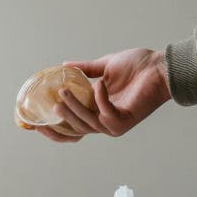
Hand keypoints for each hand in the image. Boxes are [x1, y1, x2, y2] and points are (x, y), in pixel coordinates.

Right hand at [36, 48, 171, 142]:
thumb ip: (86, 69)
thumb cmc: (138, 67)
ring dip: (74, 108)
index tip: (35, 125)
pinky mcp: (125, 121)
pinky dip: (100, 98)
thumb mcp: (105, 66)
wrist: (160, 66)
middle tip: (53, 101)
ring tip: (65, 90)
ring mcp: (115, 124)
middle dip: (62, 116)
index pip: (72, 128)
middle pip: (76, 128)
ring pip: (87, 123)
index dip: (54, 131)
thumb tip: (64, 65)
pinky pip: (106, 114)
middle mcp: (105, 122)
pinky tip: (100, 84)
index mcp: (97, 111)